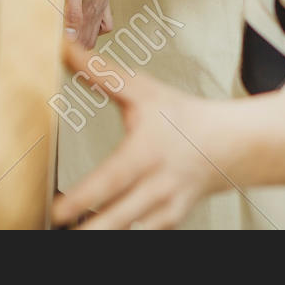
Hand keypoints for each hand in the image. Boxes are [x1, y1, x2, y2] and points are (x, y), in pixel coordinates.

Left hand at [51, 41, 235, 229]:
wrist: (228, 144)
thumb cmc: (182, 117)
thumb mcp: (141, 90)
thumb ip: (100, 73)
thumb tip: (65, 48)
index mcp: (147, 153)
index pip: (111, 179)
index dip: (82, 198)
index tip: (57, 210)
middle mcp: (158, 185)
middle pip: (118, 218)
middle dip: (89, 229)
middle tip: (57, 232)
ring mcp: (166, 209)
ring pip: (132, 231)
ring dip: (104, 233)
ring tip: (73, 235)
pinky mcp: (169, 222)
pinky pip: (145, 235)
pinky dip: (125, 234)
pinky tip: (98, 230)